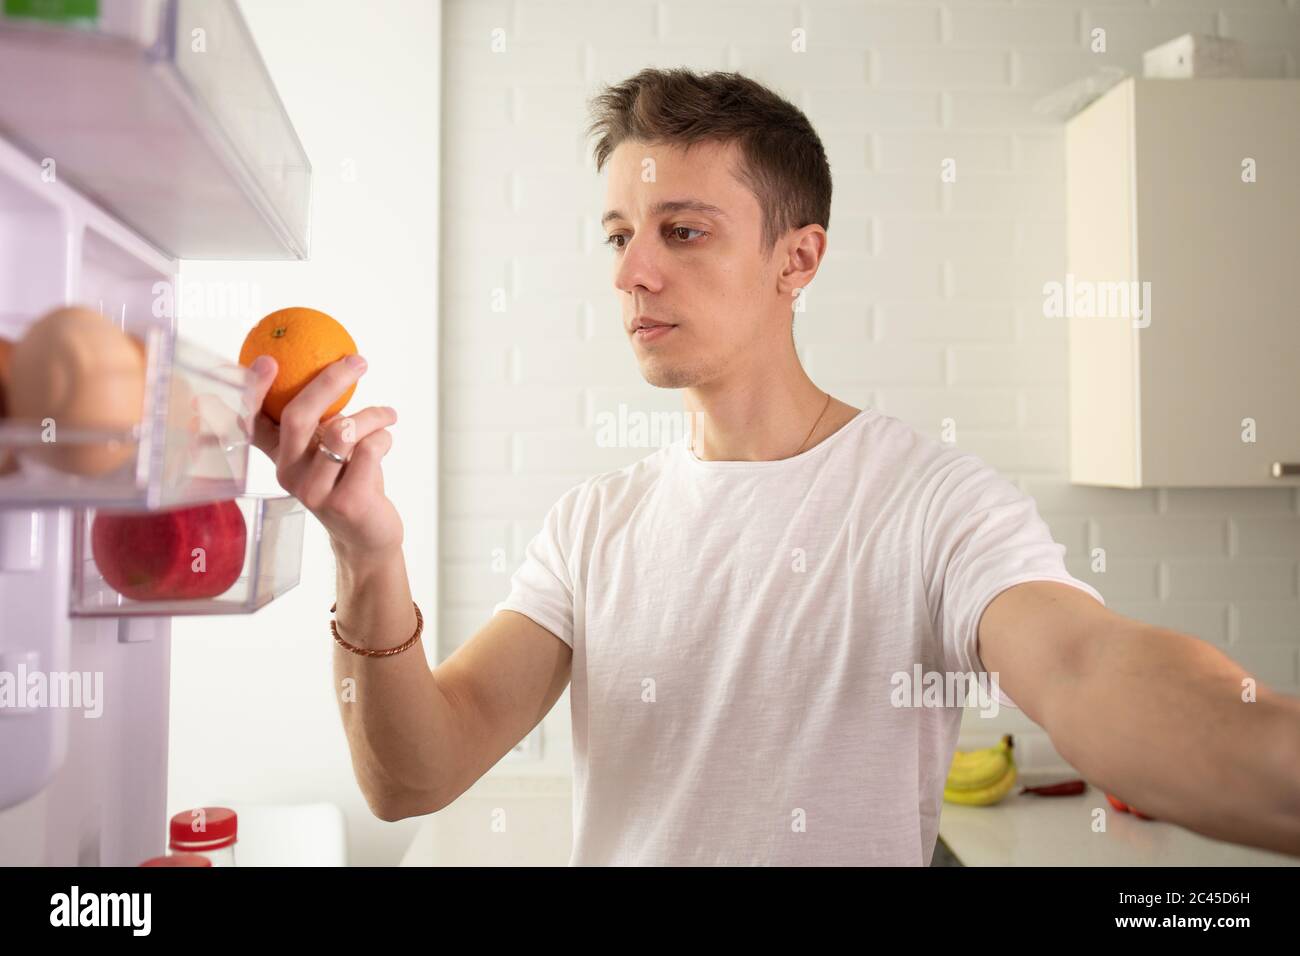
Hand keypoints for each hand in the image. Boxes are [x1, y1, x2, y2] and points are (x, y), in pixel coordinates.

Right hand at [244, 354, 402, 559]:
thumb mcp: (325, 449)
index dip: (255, 390)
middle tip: (358, 361)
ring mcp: (314, 491)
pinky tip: (386, 442)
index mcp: (279, 455)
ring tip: (387, 415)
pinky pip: (369, 449)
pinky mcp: (345, 502)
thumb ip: (318, 420)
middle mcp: (288, 473)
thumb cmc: (347, 480)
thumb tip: (326, 363)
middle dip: (330, 382)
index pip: (253, 421)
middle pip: (298, 416)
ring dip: (372, 415)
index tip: (268, 360)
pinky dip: (384, 437)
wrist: (367, 535)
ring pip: (343, 430)